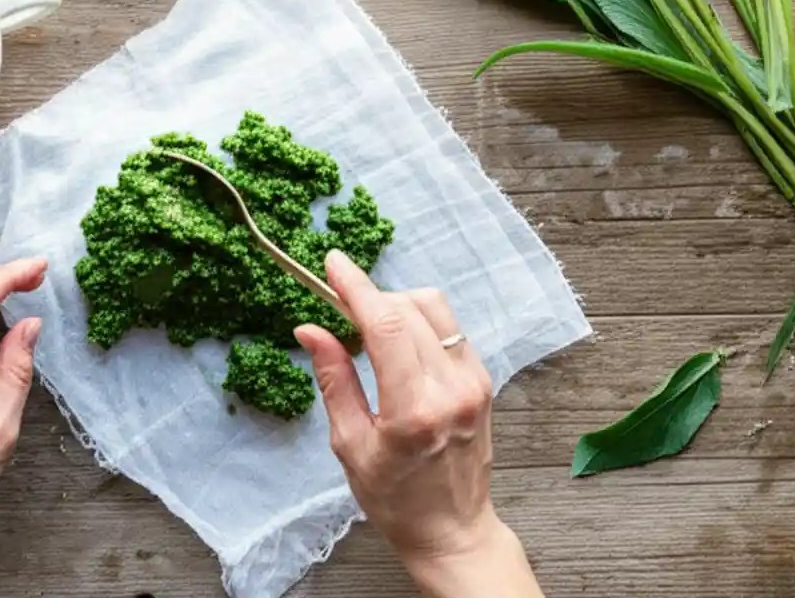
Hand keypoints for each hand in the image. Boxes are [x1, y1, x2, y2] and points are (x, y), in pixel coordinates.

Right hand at [294, 250, 540, 597]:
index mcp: (414, 410)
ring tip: (369, 329)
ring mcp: (474, 383)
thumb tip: (311, 329)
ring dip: (397, 305)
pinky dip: (419, 323)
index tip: (333, 263)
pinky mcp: (483, 381)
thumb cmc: (396, 499)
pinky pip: (449, 329)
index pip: (385, 325)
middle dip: (371, 296)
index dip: (356, 286)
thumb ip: (334, 379)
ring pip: (435, 310)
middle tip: (339, 306)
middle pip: (409, 308)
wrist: (453, 531)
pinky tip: (398, 346)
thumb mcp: (350, 444)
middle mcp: (451, 389)